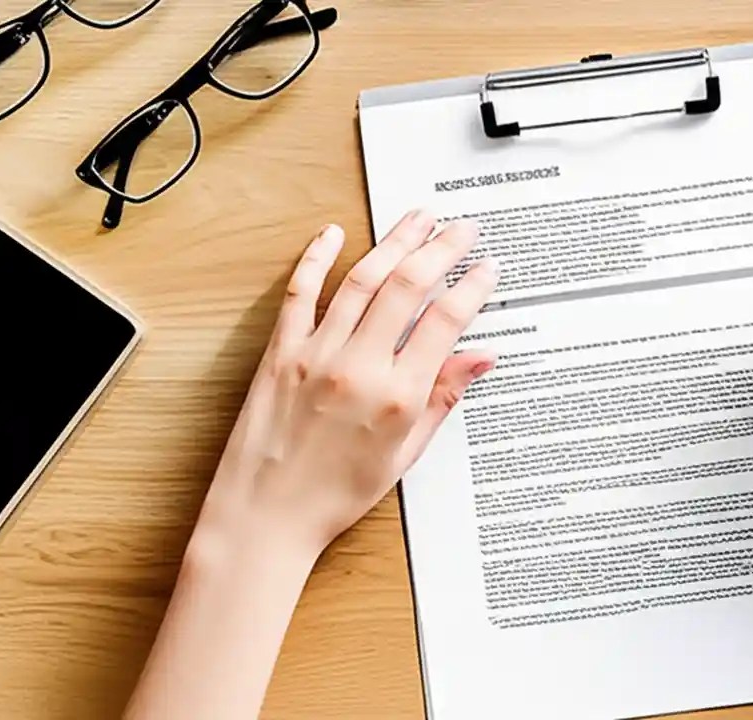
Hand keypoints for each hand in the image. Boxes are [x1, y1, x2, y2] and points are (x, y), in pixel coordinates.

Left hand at [197, 211, 497, 556]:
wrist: (266, 517)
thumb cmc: (334, 495)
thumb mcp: (404, 454)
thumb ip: (442, 399)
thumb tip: (480, 359)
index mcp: (398, 398)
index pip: (446, 322)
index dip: (472, 286)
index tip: (486, 268)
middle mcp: (359, 368)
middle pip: (409, 286)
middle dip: (441, 248)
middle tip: (461, 227)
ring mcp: (316, 355)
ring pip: (362, 279)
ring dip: (394, 241)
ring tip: (417, 218)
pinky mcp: (280, 353)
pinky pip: (301, 293)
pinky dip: (316, 257)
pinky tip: (333, 233)